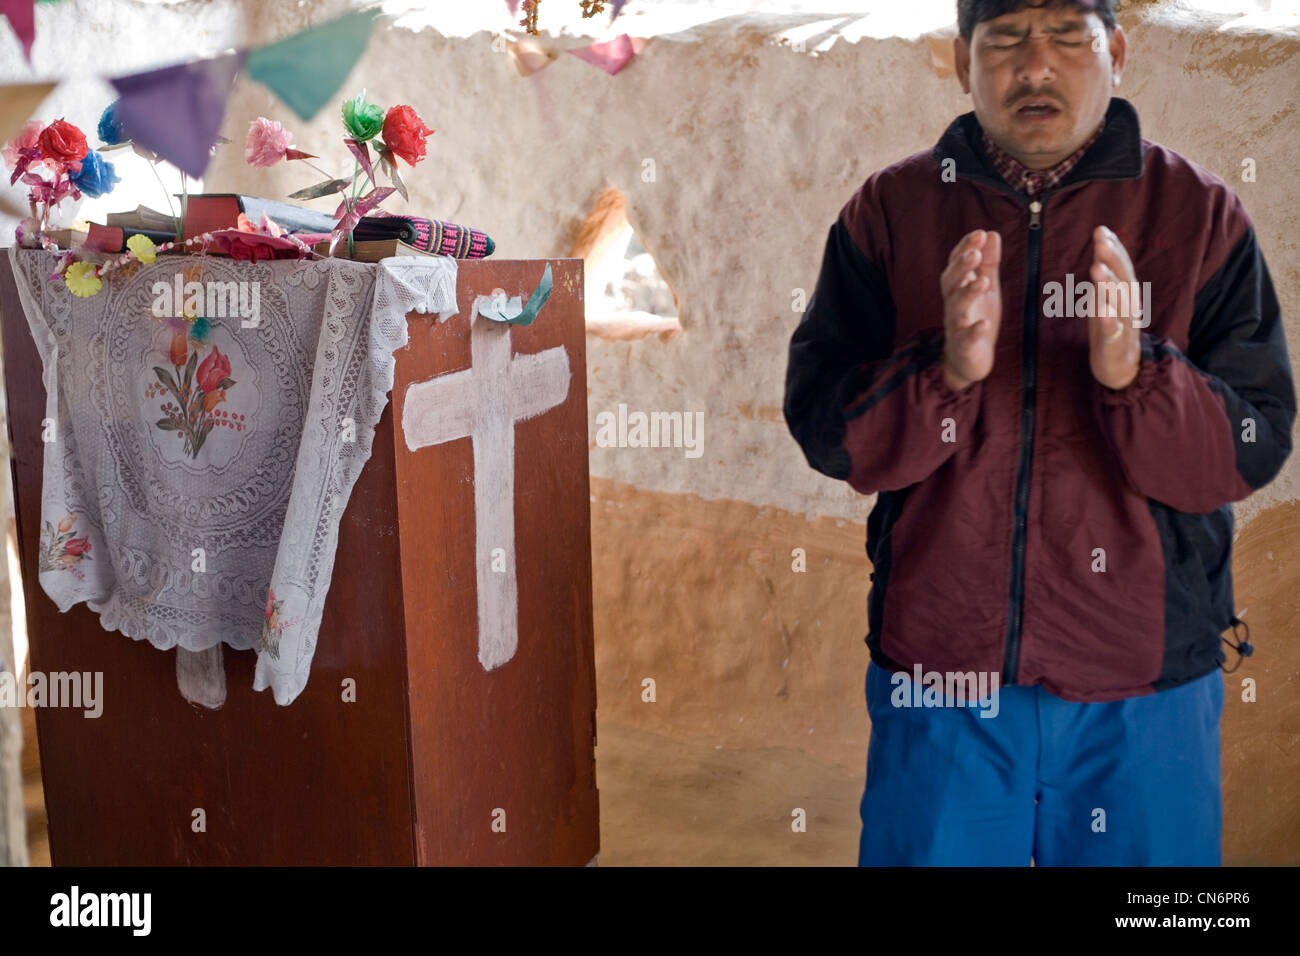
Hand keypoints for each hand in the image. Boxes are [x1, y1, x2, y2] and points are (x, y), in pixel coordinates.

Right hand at [940, 229, 1001, 389]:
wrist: (968, 359)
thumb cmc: (977, 317)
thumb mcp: (986, 287)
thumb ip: (988, 262)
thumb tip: (990, 233)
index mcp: (957, 288)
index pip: (956, 264)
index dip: (965, 249)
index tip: (979, 234)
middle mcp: (953, 304)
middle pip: (950, 282)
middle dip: (961, 267)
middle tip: (975, 253)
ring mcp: (956, 325)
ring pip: (956, 307)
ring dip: (968, 293)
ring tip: (983, 281)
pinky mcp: (964, 346)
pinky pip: (966, 338)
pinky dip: (974, 331)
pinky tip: (984, 324)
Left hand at [1089, 225, 1141, 389]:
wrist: (1122, 368)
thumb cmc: (1112, 327)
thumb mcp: (1107, 296)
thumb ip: (1106, 270)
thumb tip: (1101, 238)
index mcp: (1126, 294)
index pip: (1123, 267)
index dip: (1114, 249)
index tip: (1101, 230)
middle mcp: (1129, 307)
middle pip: (1123, 280)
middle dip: (1113, 260)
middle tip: (1100, 242)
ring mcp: (1124, 327)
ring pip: (1119, 305)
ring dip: (1109, 286)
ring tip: (1096, 269)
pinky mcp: (1114, 346)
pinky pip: (1113, 333)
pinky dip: (1109, 321)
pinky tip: (1102, 310)